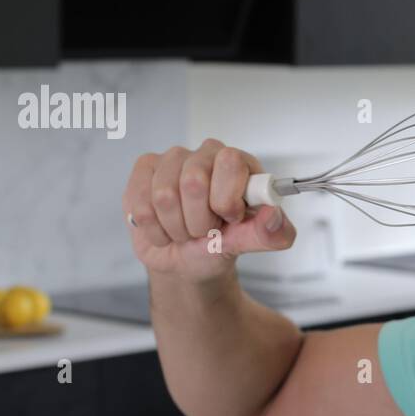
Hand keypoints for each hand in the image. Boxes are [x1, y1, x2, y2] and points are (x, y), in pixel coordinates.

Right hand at [122, 139, 295, 282]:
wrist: (186, 261)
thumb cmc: (218, 245)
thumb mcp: (248, 244)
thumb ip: (270, 234)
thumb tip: (273, 216)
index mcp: (241, 164)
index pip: (231, 163)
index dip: (226, 200)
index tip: (230, 219)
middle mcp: (208, 153)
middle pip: (193, 182)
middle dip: (198, 221)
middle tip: (205, 230)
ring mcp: (174, 158)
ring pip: (164, 195)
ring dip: (176, 227)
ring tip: (185, 230)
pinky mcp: (146, 169)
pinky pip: (141, 202)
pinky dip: (154, 228)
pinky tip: (163, 228)